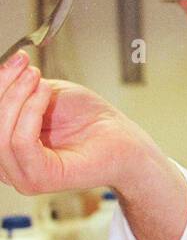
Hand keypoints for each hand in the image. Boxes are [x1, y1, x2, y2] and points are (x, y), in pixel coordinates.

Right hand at [0, 51, 147, 194]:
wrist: (121, 137)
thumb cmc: (87, 119)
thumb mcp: (43, 95)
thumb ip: (18, 89)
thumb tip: (4, 69)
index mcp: (6, 147)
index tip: (16, 59)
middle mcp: (8, 166)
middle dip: (5, 89)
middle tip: (27, 68)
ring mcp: (22, 177)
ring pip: (1, 135)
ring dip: (18, 98)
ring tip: (40, 80)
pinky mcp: (39, 179)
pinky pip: (21, 142)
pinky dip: (31, 112)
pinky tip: (45, 95)